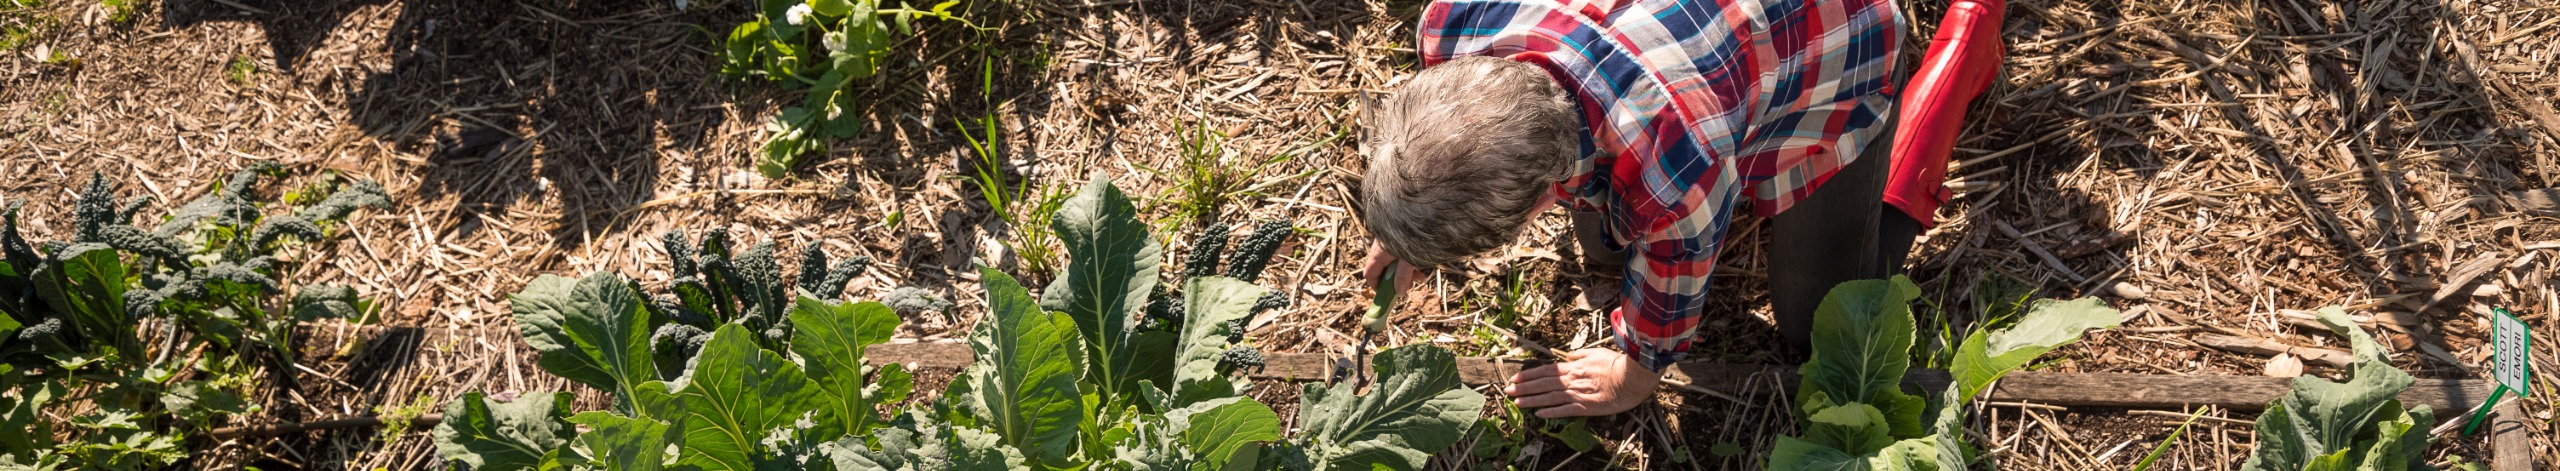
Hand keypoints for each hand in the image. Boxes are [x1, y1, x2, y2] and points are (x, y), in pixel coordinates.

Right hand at [1362, 242, 1419, 295]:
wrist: (1418, 210)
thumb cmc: (1412, 237)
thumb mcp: (1408, 259)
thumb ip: (1403, 275)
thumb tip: (1400, 293)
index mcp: (1378, 254)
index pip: (1370, 275)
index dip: (1378, 287)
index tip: (1390, 294)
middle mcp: (1380, 249)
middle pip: (1383, 271)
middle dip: (1397, 280)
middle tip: (1411, 285)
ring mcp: (1387, 243)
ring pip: (1392, 264)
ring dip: (1405, 272)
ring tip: (1421, 277)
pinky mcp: (1396, 240)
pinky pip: (1398, 255)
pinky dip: (1407, 262)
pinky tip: (1420, 264)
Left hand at [1504, 348, 1659, 417]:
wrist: (1631, 378)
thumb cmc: (1616, 364)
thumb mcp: (1595, 353)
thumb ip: (1580, 355)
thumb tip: (1569, 355)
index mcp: (1573, 367)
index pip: (1546, 370)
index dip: (1529, 375)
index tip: (1516, 378)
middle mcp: (1571, 380)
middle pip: (1543, 383)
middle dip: (1524, 387)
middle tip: (1507, 390)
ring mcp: (1577, 394)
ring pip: (1549, 397)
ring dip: (1532, 400)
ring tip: (1516, 402)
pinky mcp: (1586, 407)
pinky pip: (1565, 410)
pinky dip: (1551, 412)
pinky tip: (1539, 415)